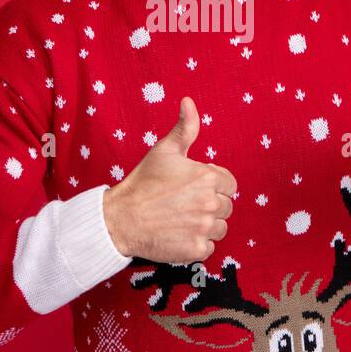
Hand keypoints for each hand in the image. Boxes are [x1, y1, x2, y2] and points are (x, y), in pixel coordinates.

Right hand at [102, 96, 237, 263]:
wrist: (121, 218)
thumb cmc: (143, 183)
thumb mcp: (164, 150)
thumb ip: (185, 127)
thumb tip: (189, 102)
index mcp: (207, 178)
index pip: (229, 185)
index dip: (213, 185)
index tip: (193, 188)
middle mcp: (210, 203)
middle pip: (226, 207)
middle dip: (209, 205)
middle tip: (183, 204)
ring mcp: (203, 228)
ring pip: (220, 228)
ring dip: (205, 225)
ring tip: (181, 219)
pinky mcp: (196, 249)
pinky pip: (208, 247)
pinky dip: (196, 243)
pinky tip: (178, 234)